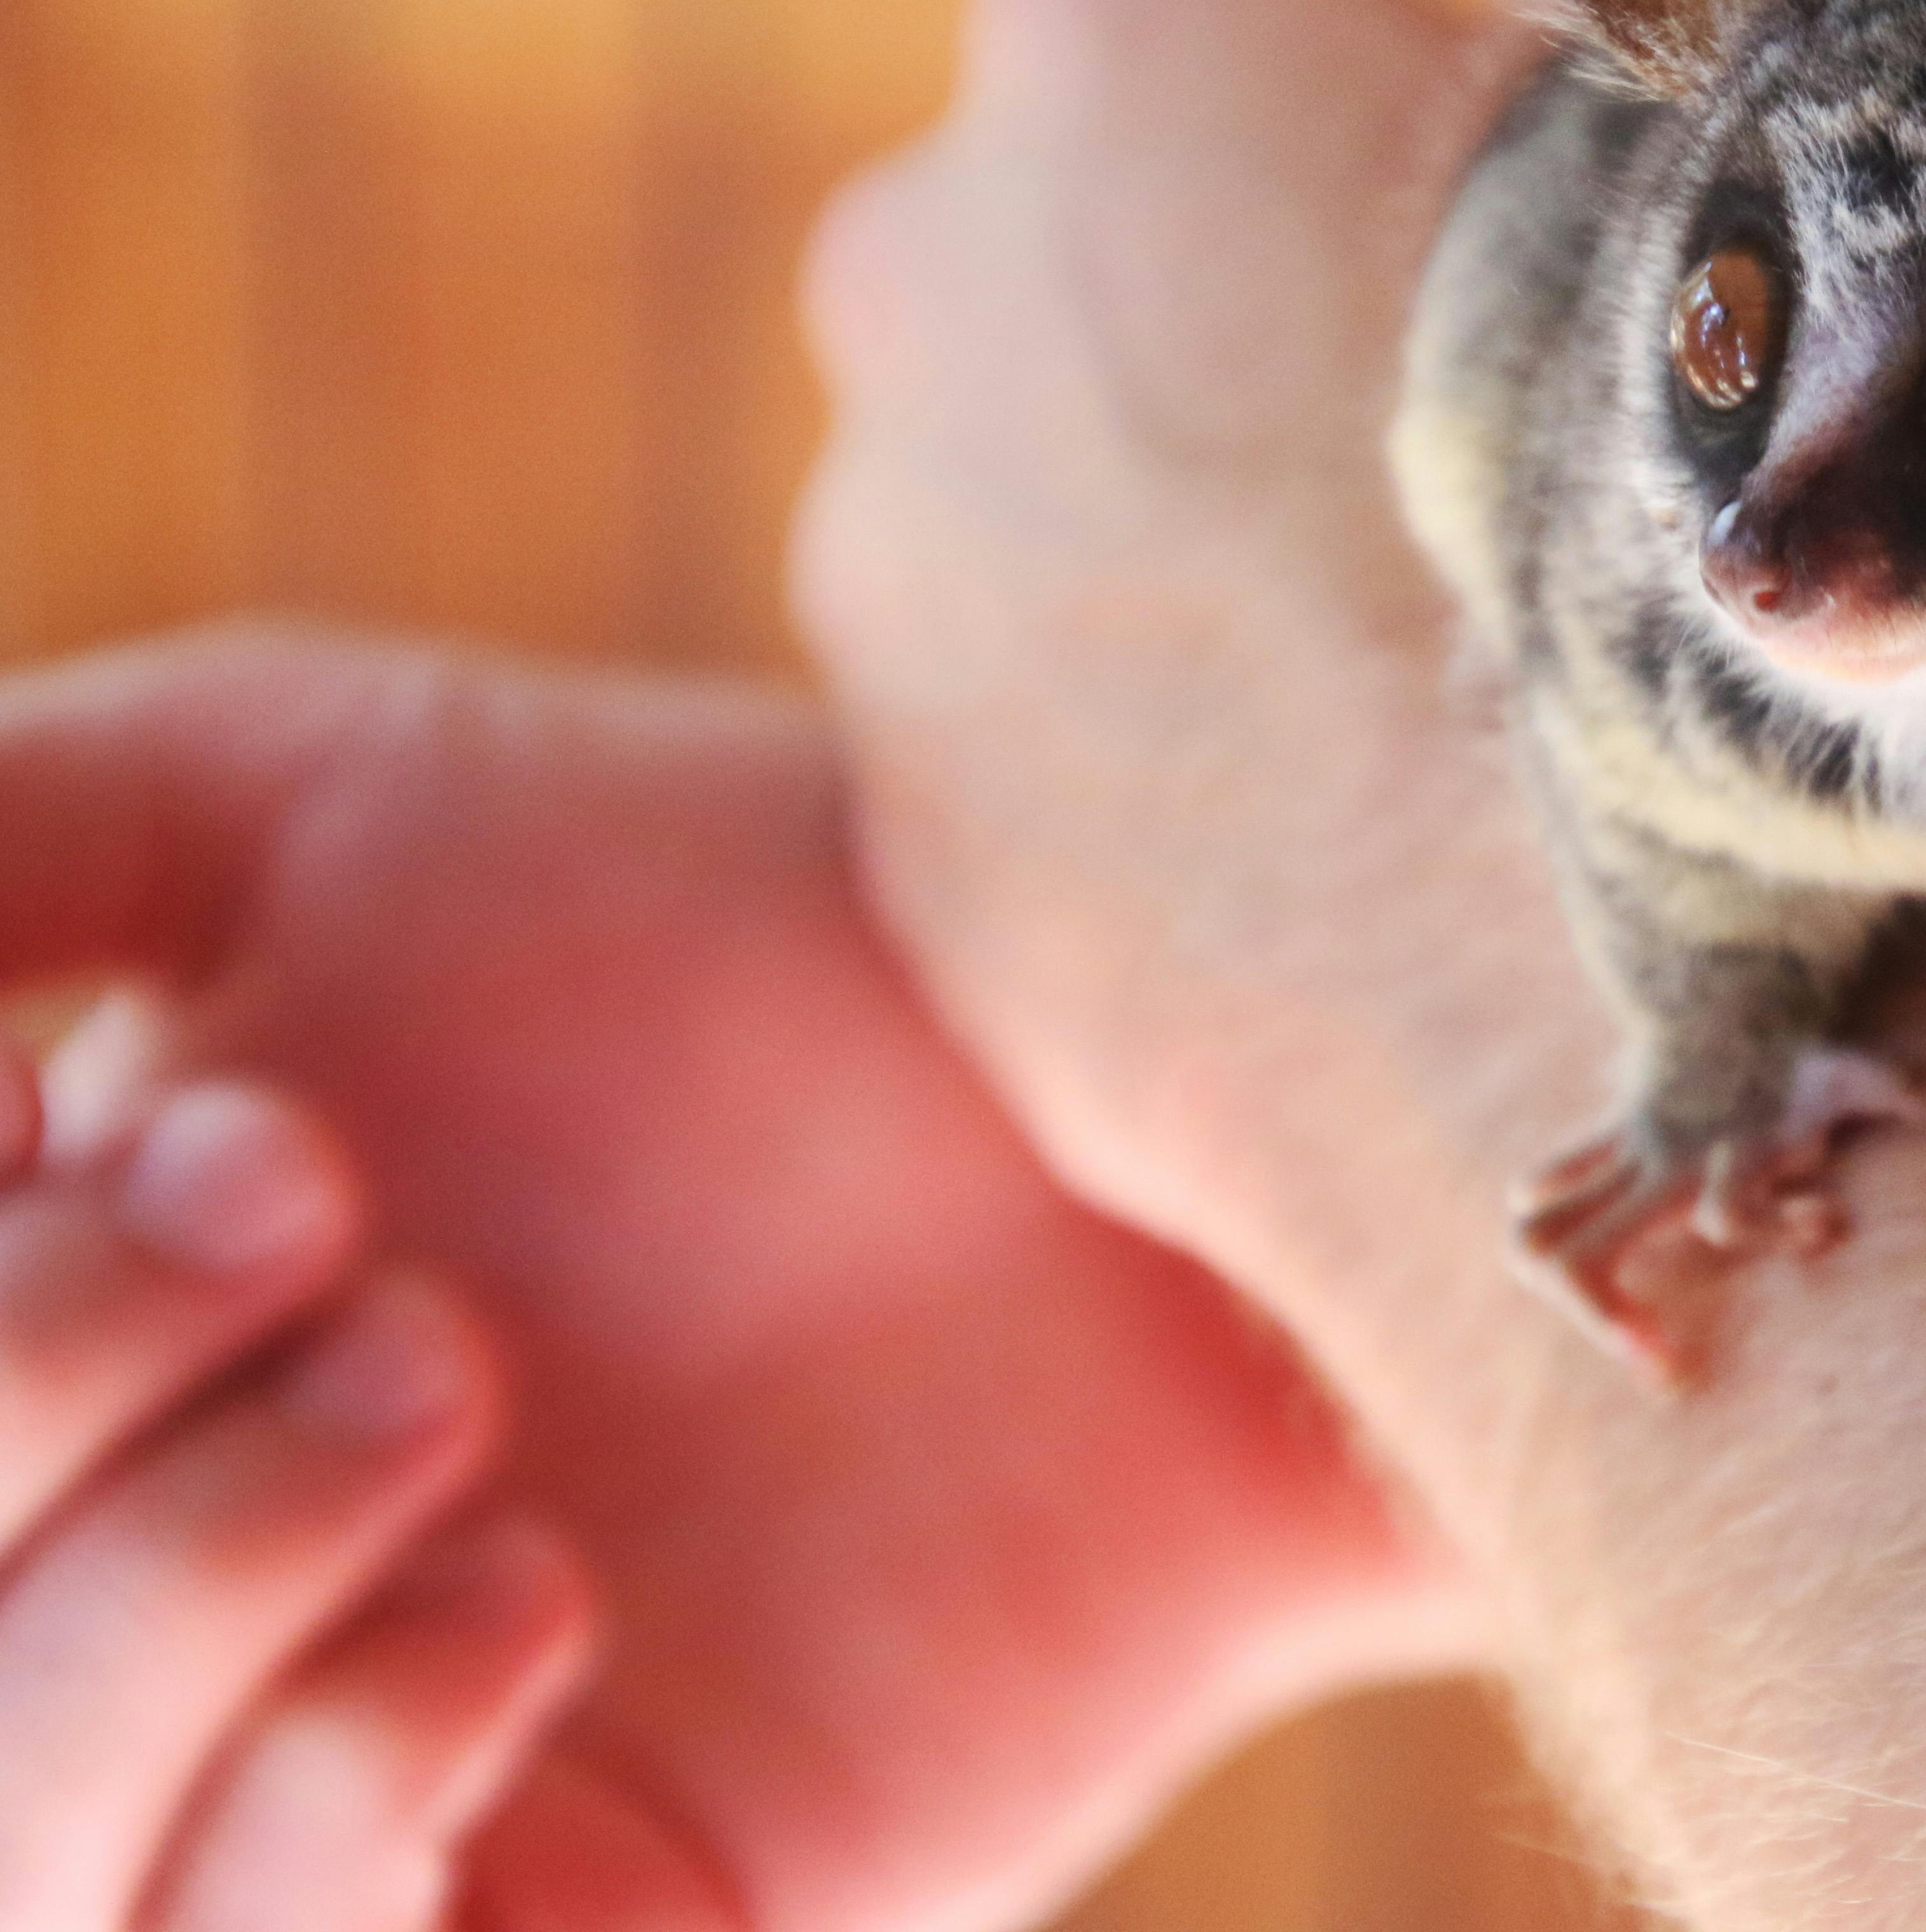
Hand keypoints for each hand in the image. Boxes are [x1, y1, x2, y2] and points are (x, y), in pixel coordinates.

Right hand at [0, 628, 1470, 1929]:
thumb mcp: (302, 802)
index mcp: (50, 1388)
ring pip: (11, 1874)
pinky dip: (339, 1781)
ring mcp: (330, 1820)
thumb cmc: (738, 924)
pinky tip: (536, 1588)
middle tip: (316, 1196)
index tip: (123, 1112)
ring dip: (159, 1597)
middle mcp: (142, 1617)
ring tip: (448, 1369)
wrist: (1113, 1099)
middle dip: (16, 1394)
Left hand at [797, 0, 1609, 1323]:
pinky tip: (1335, 876)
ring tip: (1395, 726)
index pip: (1220, 37)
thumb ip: (1488, 144)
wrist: (1615, 962)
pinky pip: (1035, 796)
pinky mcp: (908, 849)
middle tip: (1422, 519)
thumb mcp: (1654, 211)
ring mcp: (884, 576)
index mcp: (1111, 31)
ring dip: (1164, 614)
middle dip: (1199, 378)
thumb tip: (1479, 168)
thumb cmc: (1692, 548)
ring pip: (1025, 551)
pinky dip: (1157, 827)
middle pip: (1068, 290)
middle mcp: (924, 268)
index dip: (1364, 165)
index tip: (1479, 299)